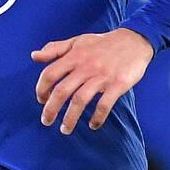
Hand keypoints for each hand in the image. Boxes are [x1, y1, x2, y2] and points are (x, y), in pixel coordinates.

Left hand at [32, 27, 153, 134]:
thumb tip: (34, 56)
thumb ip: (55, 49)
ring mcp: (102, 76)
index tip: (41, 100)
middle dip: (51, 109)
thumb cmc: (102, 43)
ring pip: (80, 100)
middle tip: (46, 121)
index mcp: (74, 56)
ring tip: (65, 129)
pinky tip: (93, 125)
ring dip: (70, 118)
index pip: (50, 74)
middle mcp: (86, 66)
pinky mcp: (118, 84)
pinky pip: (104, 104)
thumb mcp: (77, 41)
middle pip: (62, 91)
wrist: (135, 40)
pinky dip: (97, 117)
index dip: (41, 89)